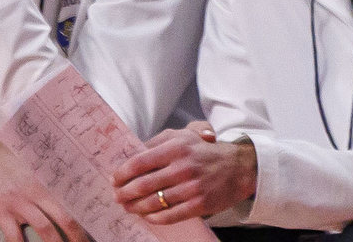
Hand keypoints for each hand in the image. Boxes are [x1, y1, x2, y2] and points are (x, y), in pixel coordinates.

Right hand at [0, 137, 90, 241]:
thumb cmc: (8, 163)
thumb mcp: (30, 166)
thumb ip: (46, 179)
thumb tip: (68, 189)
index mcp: (46, 181)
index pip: (71, 201)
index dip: (83, 217)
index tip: (94, 229)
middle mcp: (36, 192)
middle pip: (63, 217)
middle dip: (76, 236)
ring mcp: (19, 202)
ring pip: (43, 229)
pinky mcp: (1, 211)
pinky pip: (13, 237)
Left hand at [113, 122, 255, 221]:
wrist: (238, 167)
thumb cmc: (205, 150)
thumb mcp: (183, 136)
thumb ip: (158, 141)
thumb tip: (133, 152)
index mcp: (176, 147)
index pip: (140, 162)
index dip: (123, 173)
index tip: (115, 179)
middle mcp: (183, 167)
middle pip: (144, 184)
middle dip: (126, 193)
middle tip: (117, 196)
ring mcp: (191, 187)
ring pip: (155, 202)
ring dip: (137, 207)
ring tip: (129, 207)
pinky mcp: (199, 204)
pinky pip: (170, 215)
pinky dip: (155, 217)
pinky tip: (147, 216)